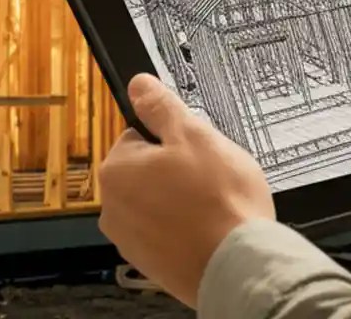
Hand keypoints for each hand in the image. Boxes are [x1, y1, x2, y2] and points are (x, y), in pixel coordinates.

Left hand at [97, 73, 274, 307]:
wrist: (238, 265)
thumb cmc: (219, 200)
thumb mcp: (195, 135)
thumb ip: (162, 107)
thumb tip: (138, 84)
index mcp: (117, 170)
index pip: (139, 136)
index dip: (172, 140)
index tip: (196, 151)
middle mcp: (112, 208)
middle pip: (146, 171)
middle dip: (175, 171)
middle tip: (209, 178)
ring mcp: (129, 240)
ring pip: (157, 203)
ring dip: (180, 201)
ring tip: (212, 206)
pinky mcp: (149, 264)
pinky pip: (165, 233)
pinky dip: (183, 229)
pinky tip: (208, 229)